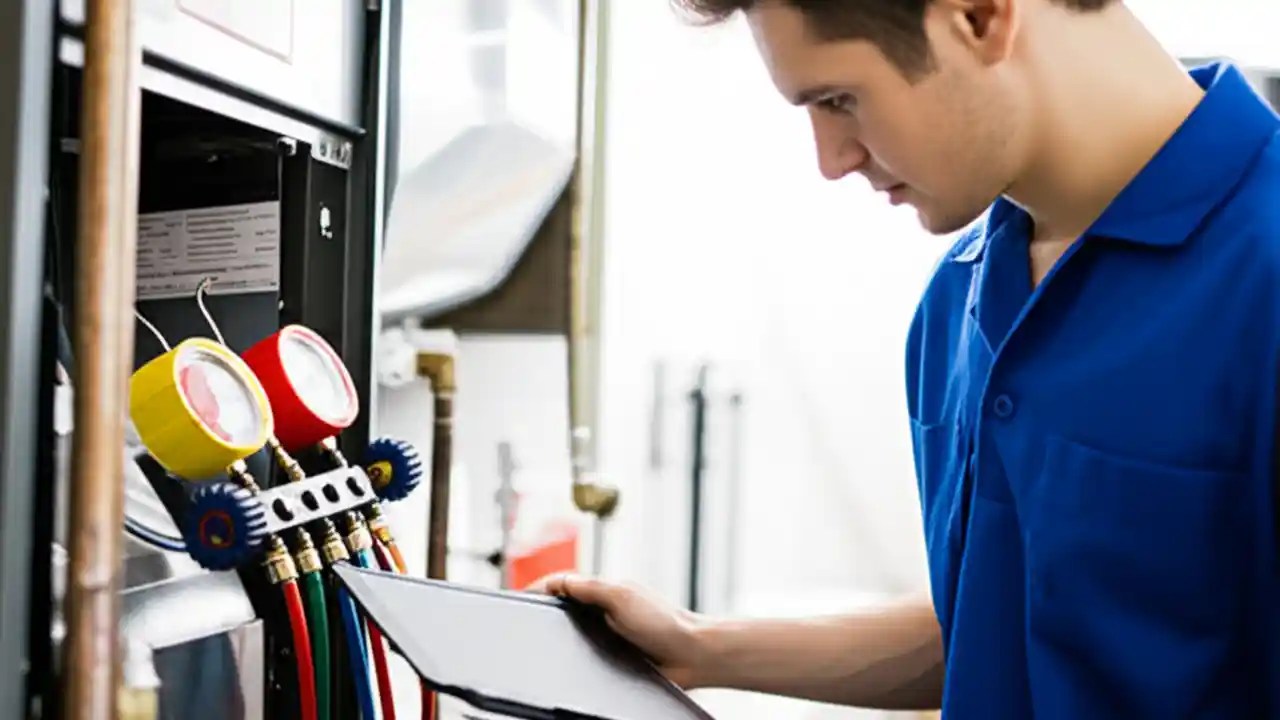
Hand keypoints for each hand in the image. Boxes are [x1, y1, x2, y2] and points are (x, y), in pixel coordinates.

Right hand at [528, 573, 711, 688]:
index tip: (521, 596)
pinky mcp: (616, 655)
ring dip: (560, 633)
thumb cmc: (663, 623)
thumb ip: (588, 587)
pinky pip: (587, 653)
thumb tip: (557, 581)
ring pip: (575, 630)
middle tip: (526, 618)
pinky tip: (568, 660)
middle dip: (546, 610)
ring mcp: (611, 632)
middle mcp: (607, 609)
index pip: (565, 584)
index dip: (543, 588)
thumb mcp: (620, 597)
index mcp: (606, 590)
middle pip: (566, 606)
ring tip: (540, 638)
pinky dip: (575, 654)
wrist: (691, 656)